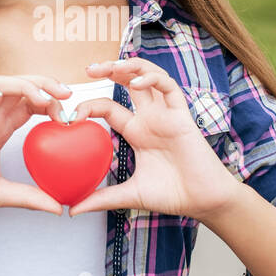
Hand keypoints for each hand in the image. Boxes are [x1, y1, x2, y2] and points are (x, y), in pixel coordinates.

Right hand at [0, 74, 73, 218]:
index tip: (68, 117)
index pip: (30, 104)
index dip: (50, 103)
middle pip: (20, 87)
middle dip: (45, 84)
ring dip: (23, 84)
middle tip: (66, 95)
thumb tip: (59, 208)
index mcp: (0, 129)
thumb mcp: (2, 194)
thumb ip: (29, 197)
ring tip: (42, 97)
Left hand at [66, 58, 239, 223]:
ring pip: (149, 76)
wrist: (204, 202)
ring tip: (112, 66)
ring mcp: (166, 115)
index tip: (71, 117)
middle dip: (109, 70)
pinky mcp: (182, 116)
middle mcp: (150, 119)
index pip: (108, 108)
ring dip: (131, 67)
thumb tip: (72, 210)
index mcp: (137, 132)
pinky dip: (153, 79)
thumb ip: (102, 198)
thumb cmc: (173, 196)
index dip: (89, 106)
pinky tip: (137, 83)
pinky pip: (169, 88)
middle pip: (128, 82)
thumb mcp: (129, 195)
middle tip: (89, 69)